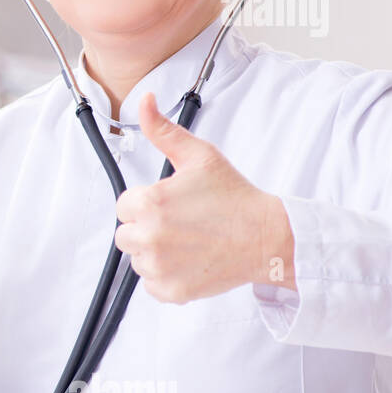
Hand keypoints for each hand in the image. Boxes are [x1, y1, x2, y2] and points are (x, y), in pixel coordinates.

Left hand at [114, 91, 293, 302]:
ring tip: (189, 241)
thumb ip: (163, 130)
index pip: (124, 206)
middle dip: (147, 228)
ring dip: (156, 252)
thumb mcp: (199, 156)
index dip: (147, 203)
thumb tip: (144, 101)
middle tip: (182, 223)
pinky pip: (151, 284)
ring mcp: (159, 267)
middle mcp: (149, 237)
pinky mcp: (170, 291)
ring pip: (138, 259)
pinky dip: (167, 276)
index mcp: (150, 203)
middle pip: (126, 234)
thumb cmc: (234, 196)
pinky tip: (191, 260)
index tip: (173, 204)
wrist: (267, 237)